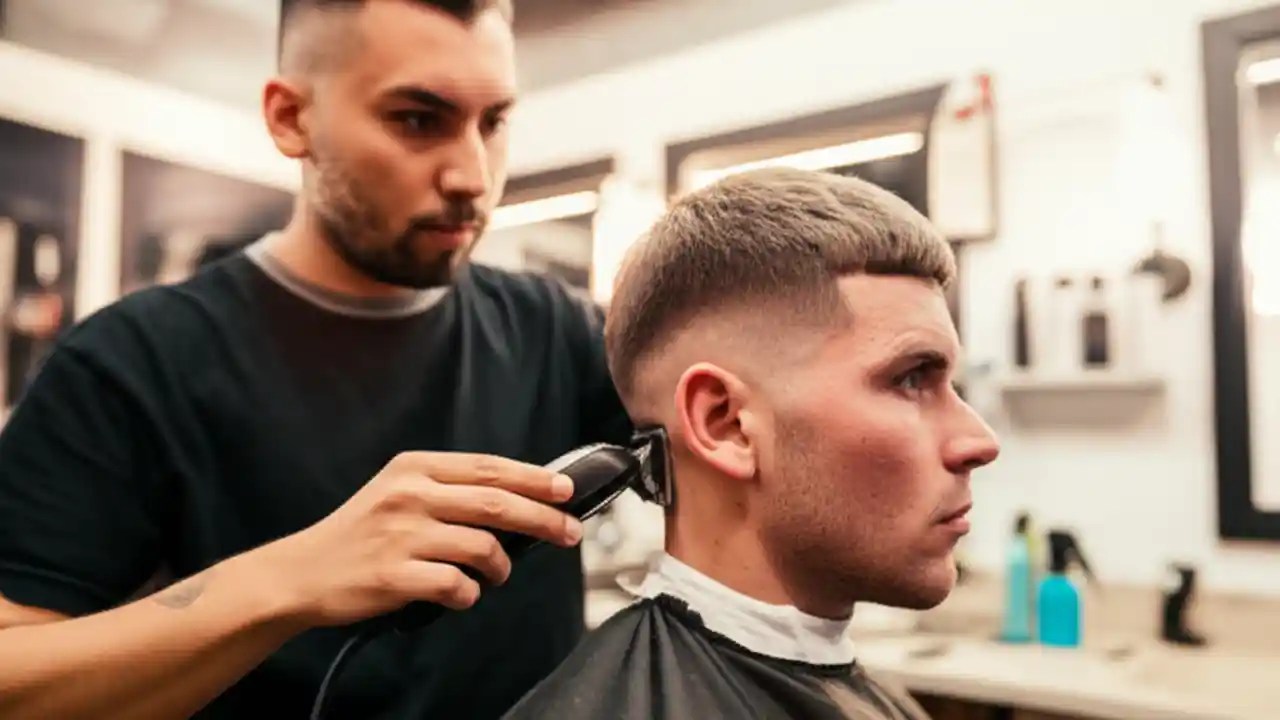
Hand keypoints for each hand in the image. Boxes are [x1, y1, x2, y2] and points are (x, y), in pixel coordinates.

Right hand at [247, 451, 582, 627]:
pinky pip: (456, 585)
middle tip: (569, 533)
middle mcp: (409, 495)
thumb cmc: (360, 533)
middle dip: (543, 520)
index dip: (534, 479)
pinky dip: (469, 593)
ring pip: (483, 547)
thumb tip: (517, 497)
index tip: (566, 490)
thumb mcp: (399, 491)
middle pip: (497, 503)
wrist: (302, 571)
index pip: (489, 467)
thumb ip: (449, 489)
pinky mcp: (392, 575)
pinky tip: (463, 593)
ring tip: (496, 574)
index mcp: (414, 467)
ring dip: (501, 567)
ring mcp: (400, 535)